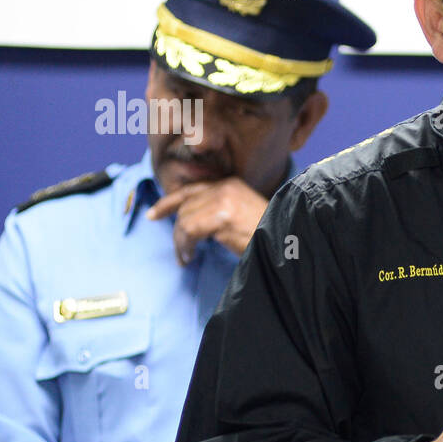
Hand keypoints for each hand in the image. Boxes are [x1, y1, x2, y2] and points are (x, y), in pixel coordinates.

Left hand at [146, 177, 267, 262]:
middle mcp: (225, 187)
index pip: (191, 190)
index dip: (169, 202)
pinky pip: (189, 231)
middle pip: (185, 206)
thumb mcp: (242, 213)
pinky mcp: (221, 217)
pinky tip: (189, 257)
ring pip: (184, 219)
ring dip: (181, 241)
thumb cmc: (267, 235)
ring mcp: (223, 201)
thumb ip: (220, 209)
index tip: (154, 215)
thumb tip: (190, 220)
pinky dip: (185, 246)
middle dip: (177, 230)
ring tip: (186, 257)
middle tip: (180, 252)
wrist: (288, 242)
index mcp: (230, 184)